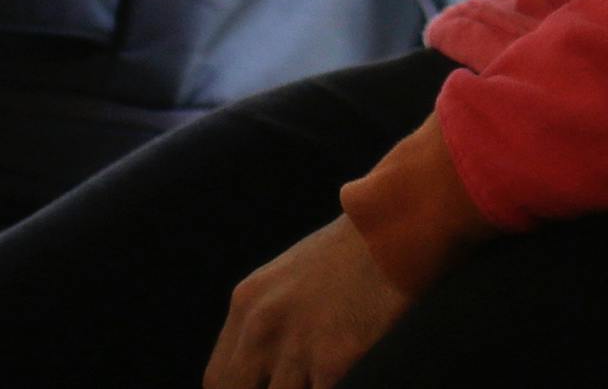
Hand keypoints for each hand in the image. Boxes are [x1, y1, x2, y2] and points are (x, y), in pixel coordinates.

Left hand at [203, 217, 409, 388]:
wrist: (391, 233)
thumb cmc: (347, 255)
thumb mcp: (284, 278)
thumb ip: (265, 320)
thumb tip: (259, 367)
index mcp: (246, 303)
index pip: (216, 379)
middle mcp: (261, 328)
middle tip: (290, 385)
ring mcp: (295, 348)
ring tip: (318, 377)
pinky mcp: (333, 363)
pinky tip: (344, 375)